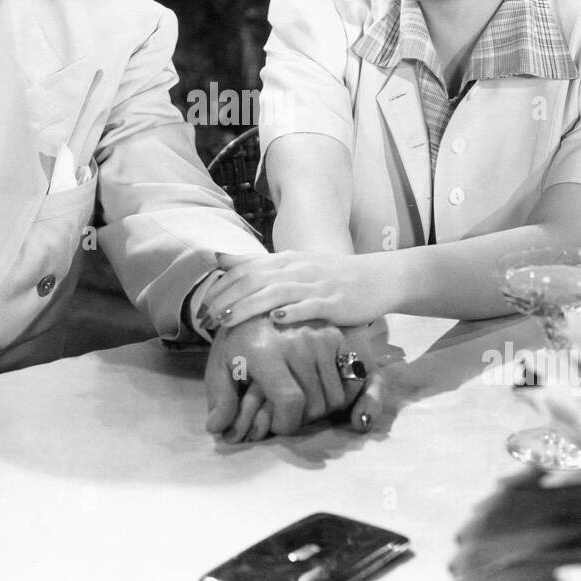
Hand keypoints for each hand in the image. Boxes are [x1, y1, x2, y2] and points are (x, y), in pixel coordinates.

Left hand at [204, 318, 384, 442]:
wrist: (259, 299)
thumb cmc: (238, 338)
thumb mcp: (221, 365)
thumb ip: (221, 398)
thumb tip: (216, 428)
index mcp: (265, 351)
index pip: (290, 401)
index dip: (287, 423)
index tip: (280, 425)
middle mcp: (297, 342)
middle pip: (316, 403)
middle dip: (303, 418)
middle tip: (290, 413)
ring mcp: (320, 336)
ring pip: (336, 395)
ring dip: (323, 407)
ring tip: (304, 400)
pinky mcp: (336, 334)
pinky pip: (352, 378)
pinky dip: (341, 391)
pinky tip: (321, 387)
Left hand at [205, 251, 393, 329]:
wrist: (377, 278)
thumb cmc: (333, 277)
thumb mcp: (294, 265)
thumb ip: (259, 265)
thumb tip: (221, 260)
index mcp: (287, 261)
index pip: (246, 270)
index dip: (222, 288)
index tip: (203, 309)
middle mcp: (298, 269)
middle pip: (255, 281)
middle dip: (227, 300)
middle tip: (206, 320)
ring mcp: (316, 284)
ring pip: (277, 292)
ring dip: (249, 306)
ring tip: (228, 321)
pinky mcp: (335, 301)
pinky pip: (311, 306)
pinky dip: (293, 312)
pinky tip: (277, 320)